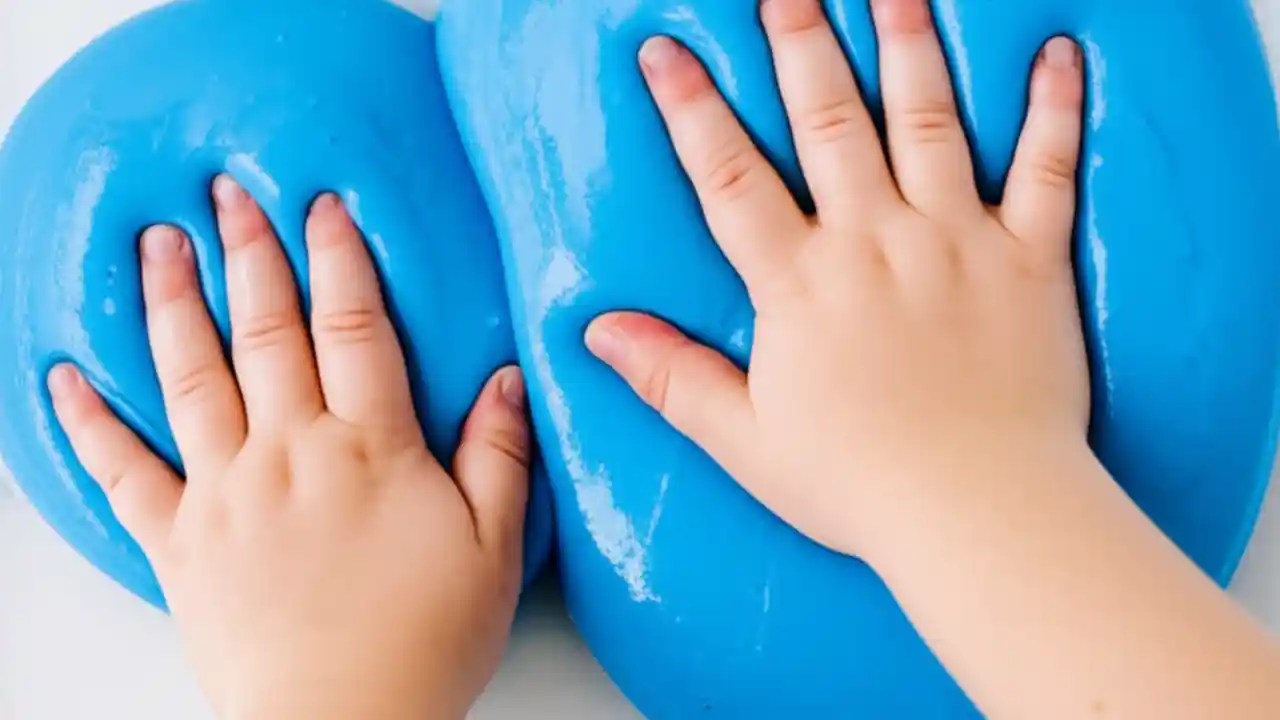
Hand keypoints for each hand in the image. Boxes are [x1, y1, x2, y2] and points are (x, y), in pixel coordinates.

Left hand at [49, 177, 528, 718]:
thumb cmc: (425, 641)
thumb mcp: (493, 547)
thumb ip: (498, 454)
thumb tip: (507, 376)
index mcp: (367, 448)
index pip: (352, 327)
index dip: (339, 258)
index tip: (321, 203)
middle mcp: (287, 453)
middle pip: (264, 332)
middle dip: (249, 253)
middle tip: (228, 191)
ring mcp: (224, 494)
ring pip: (190, 377)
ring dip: (171, 303)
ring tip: (156, 243)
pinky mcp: (179, 541)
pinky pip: (122, 472)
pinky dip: (89, 421)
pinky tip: (64, 376)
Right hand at [590, 2, 1279, 717]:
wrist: (980, 511)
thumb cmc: (860, 484)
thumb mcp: (745, 439)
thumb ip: (672, 375)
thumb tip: (596, 330)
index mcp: (800, 284)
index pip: (729, 178)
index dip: (691, 110)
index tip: (664, 50)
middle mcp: (875, 241)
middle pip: (830, 121)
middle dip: (801, 44)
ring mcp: (956, 241)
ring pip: (928, 120)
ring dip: (909, 44)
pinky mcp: (1029, 259)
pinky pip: (1044, 168)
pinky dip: (1053, 108)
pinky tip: (1055, 51)